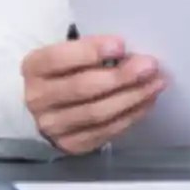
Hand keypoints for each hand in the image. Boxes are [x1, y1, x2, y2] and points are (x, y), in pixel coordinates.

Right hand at [22, 35, 165, 154]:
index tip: (121, 45)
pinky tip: (146, 102)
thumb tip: (131, 53)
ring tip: (155, 83)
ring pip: (97, 113)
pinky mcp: (71, 145)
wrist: (50, 107)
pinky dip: (129, 116)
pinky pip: (105, 132)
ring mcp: (53, 126)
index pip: (60, 58)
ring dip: (131, 97)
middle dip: (121, 76)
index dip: (91, 51)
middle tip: (149, 66)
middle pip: (82, 88)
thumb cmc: (67, 70)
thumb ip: (92, 51)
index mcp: (34, 67)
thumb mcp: (69, 53)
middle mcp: (37, 99)